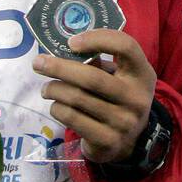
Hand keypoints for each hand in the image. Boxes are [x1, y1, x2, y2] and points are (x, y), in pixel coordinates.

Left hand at [33, 29, 156, 163]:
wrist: (128, 142)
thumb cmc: (118, 99)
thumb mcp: (120, 79)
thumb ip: (100, 64)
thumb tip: (65, 51)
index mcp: (142, 74)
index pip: (126, 47)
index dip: (98, 39)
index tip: (72, 42)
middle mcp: (137, 97)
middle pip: (92, 77)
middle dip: (59, 67)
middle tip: (38, 62)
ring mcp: (123, 121)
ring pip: (77, 98)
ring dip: (54, 89)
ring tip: (47, 88)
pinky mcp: (107, 140)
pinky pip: (72, 118)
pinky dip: (57, 108)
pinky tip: (56, 105)